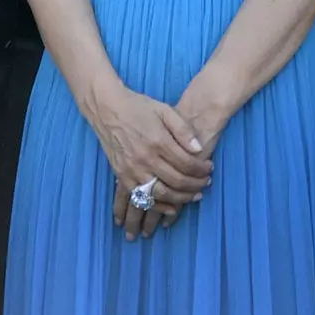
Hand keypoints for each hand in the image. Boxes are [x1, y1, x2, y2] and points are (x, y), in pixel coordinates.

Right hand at [112, 78, 230, 240]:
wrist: (105, 108)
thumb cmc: (137, 107)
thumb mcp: (164, 110)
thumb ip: (183, 130)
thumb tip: (199, 150)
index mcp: (158, 141)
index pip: (188, 164)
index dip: (203, 169)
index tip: (209, 168)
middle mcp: (145, 158)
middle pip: (178, 181)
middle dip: (197, 184)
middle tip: (206, 183)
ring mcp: (132, 168)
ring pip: (162, 193)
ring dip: (182, 198)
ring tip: (194, 196)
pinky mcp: (121, 175)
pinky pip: (142, 197)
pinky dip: (158, 206)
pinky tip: (171, 208)